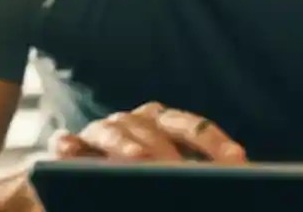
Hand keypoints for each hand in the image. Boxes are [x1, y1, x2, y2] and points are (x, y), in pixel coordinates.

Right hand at [48, 102, 246, 163]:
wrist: (77, 179)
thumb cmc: (136, 179)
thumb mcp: (167, 176)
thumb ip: (191, 176)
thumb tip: (230, 181)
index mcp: (164, 124)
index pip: (194, 128)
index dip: (215, 144)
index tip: (237, 162)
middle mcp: (135, 121)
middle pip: (156, 131)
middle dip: (171, 153)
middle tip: (184, 172)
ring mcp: (101, 130)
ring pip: (114, 132)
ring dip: (126, 146)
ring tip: (138, 160)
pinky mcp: (67, 145)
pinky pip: (65, 142)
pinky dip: (68, 145)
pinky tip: (69, 151)